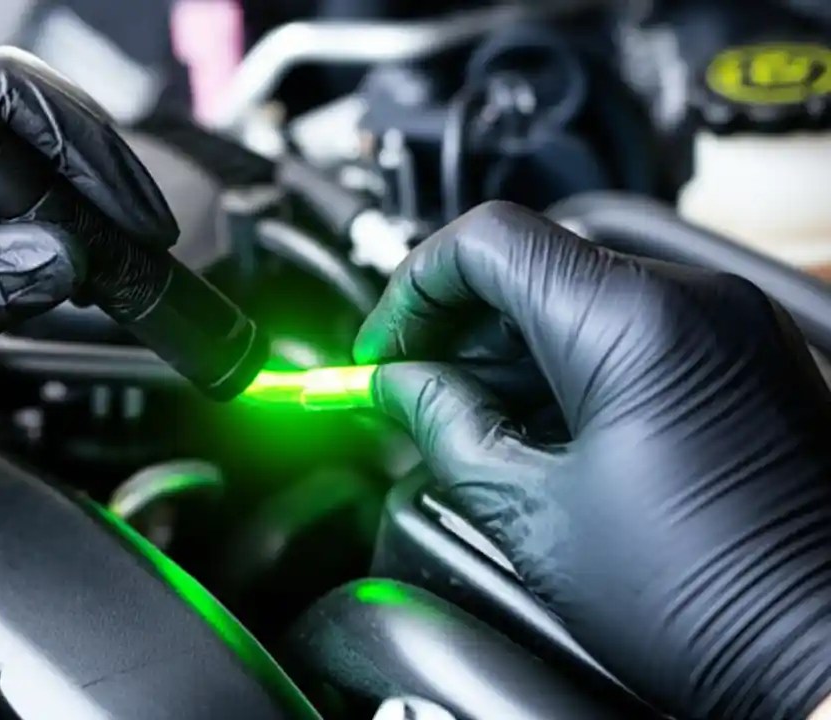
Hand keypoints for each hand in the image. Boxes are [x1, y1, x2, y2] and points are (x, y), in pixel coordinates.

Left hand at [0, 49, 175, 435]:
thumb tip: (59, 262)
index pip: (7, 103)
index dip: (91, 154)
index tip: (134, 223)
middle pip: (20, 131)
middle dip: (92, 194)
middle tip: (138, 266)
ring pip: (2, 173)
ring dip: (60, 225)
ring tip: (107, 287)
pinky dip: (18, 244)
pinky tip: (43, 285)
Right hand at [357, 201, 830, 719]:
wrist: (830, 658)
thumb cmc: (708, 597)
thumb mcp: (533, 512)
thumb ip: (445, 426)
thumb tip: (400, 388)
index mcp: (632, 320)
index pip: (486, 242)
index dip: (412, 292)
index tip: (384, 351)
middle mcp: (692, 300)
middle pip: (531, 264)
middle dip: (455, 326)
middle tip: (415, 389)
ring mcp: (729, 324)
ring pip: (579, 294)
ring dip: (509, 348)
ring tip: (474, 422)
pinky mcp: (746, 358)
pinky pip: (633, 327)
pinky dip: (569, 362)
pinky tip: (540, 428)